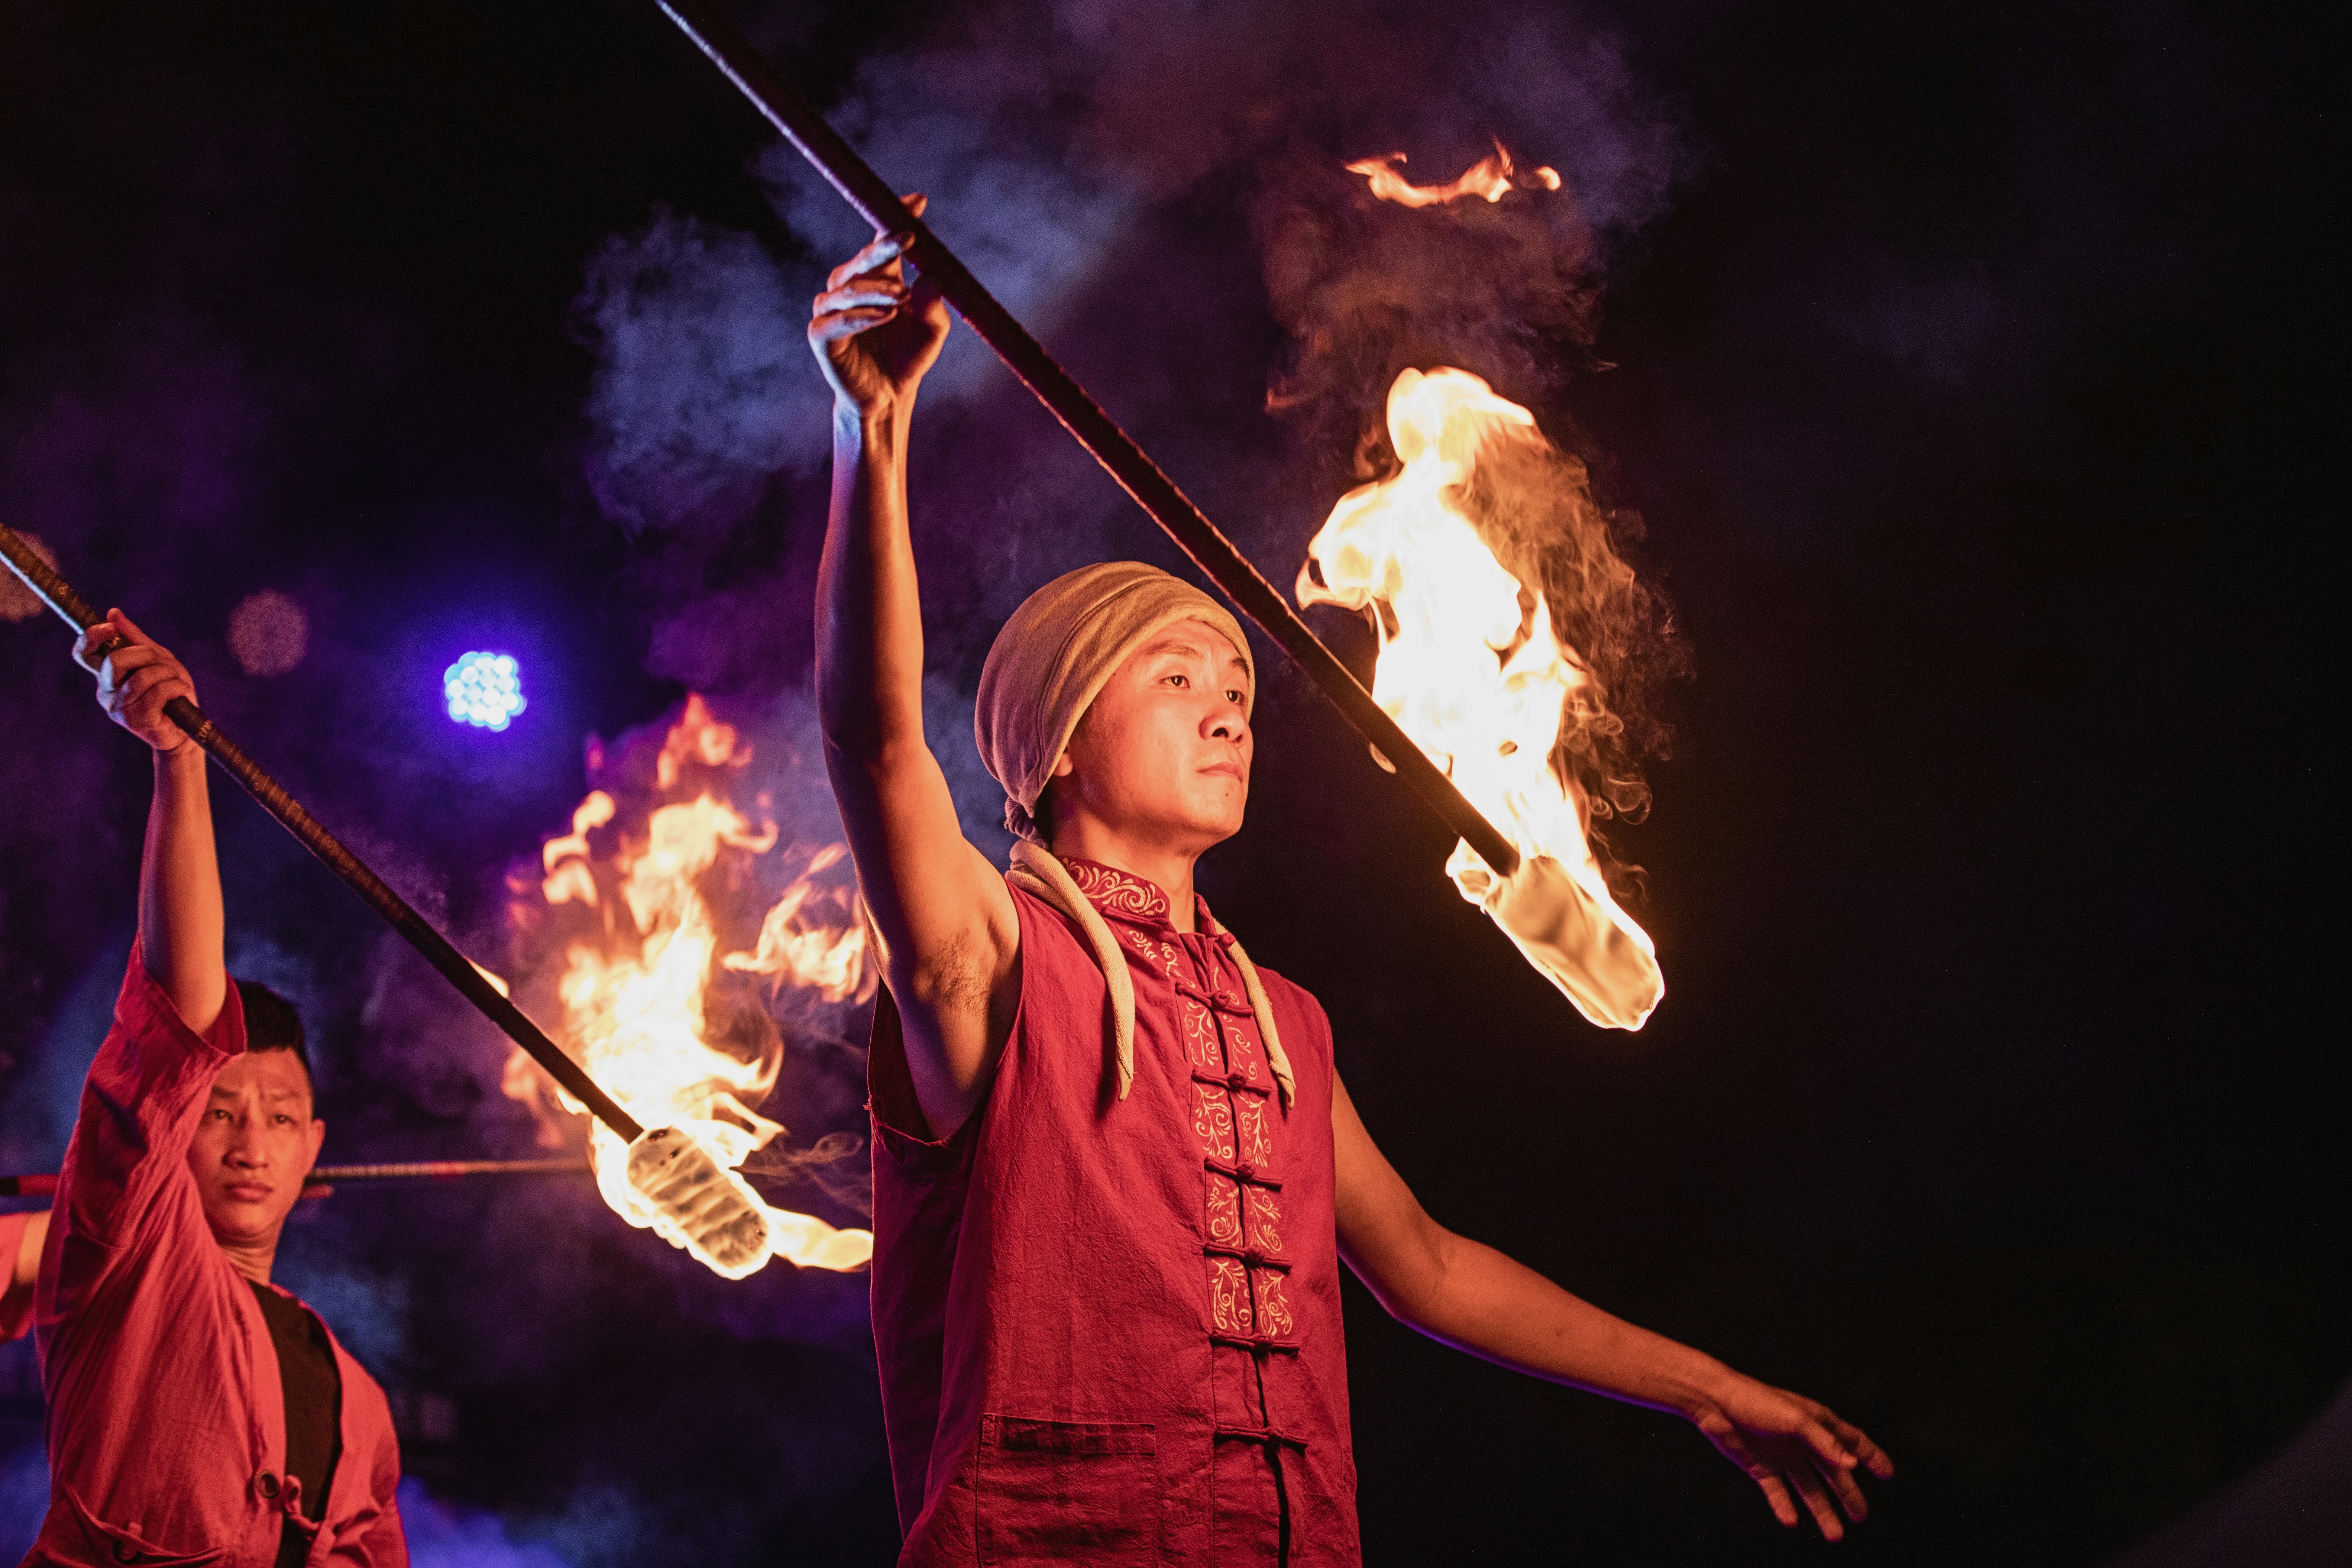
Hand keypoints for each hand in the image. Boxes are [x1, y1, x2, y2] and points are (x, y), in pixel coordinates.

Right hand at [76, 608, 197, 755]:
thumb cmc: (171, 691)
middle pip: (115, 660)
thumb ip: (134, 638)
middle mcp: (105, 691)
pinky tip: (181, 692)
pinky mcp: (135, 720)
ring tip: (177, 683)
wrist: (186, 727)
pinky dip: (176, 687)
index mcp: (106, 675)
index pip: (84, 653)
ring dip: (168, 674)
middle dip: (147, 654)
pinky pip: (158, 692)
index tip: (109, 628)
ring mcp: (118, 707)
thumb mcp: (157, 659)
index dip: (91, 637)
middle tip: (164, 663)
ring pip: (143, 676)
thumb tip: (113, 613)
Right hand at [809, 192, 950, 416]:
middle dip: (883, 247)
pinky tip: (885, 316)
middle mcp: (848, 287)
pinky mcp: (820, 334)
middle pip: (862, 259)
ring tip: (901, 296)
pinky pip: (837, 320)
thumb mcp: (931, 330)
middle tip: (908, 239)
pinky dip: (861, 316)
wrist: (888, 397)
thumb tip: (931, 276)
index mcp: (876, 278)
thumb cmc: (909, 358)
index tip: (917, 202)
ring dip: (876, 289)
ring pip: (848, 288)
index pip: (882, 242)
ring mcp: (830, 309)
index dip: (896, 218)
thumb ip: (932, 303)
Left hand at [1688, 1372, 1891, 1540]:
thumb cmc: (1756, 1402)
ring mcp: (1782, 1455)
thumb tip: (1852, 1464)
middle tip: (1860, 1516)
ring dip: (1821, 1510)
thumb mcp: (1795, 1419)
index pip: (1851, 1441)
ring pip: (1808, 1488)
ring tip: (1834, 1535)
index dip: (1871, 1455)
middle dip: (1848, 1493)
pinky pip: (1778, 1492)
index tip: (1888, 1473)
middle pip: (1832, 1472)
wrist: (1715, 1404)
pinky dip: (1785, 1506)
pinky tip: (1791, 1520)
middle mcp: (1802, 1441)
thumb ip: (1824, 1441)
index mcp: (1816, 1423)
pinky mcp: (1761, 1467)